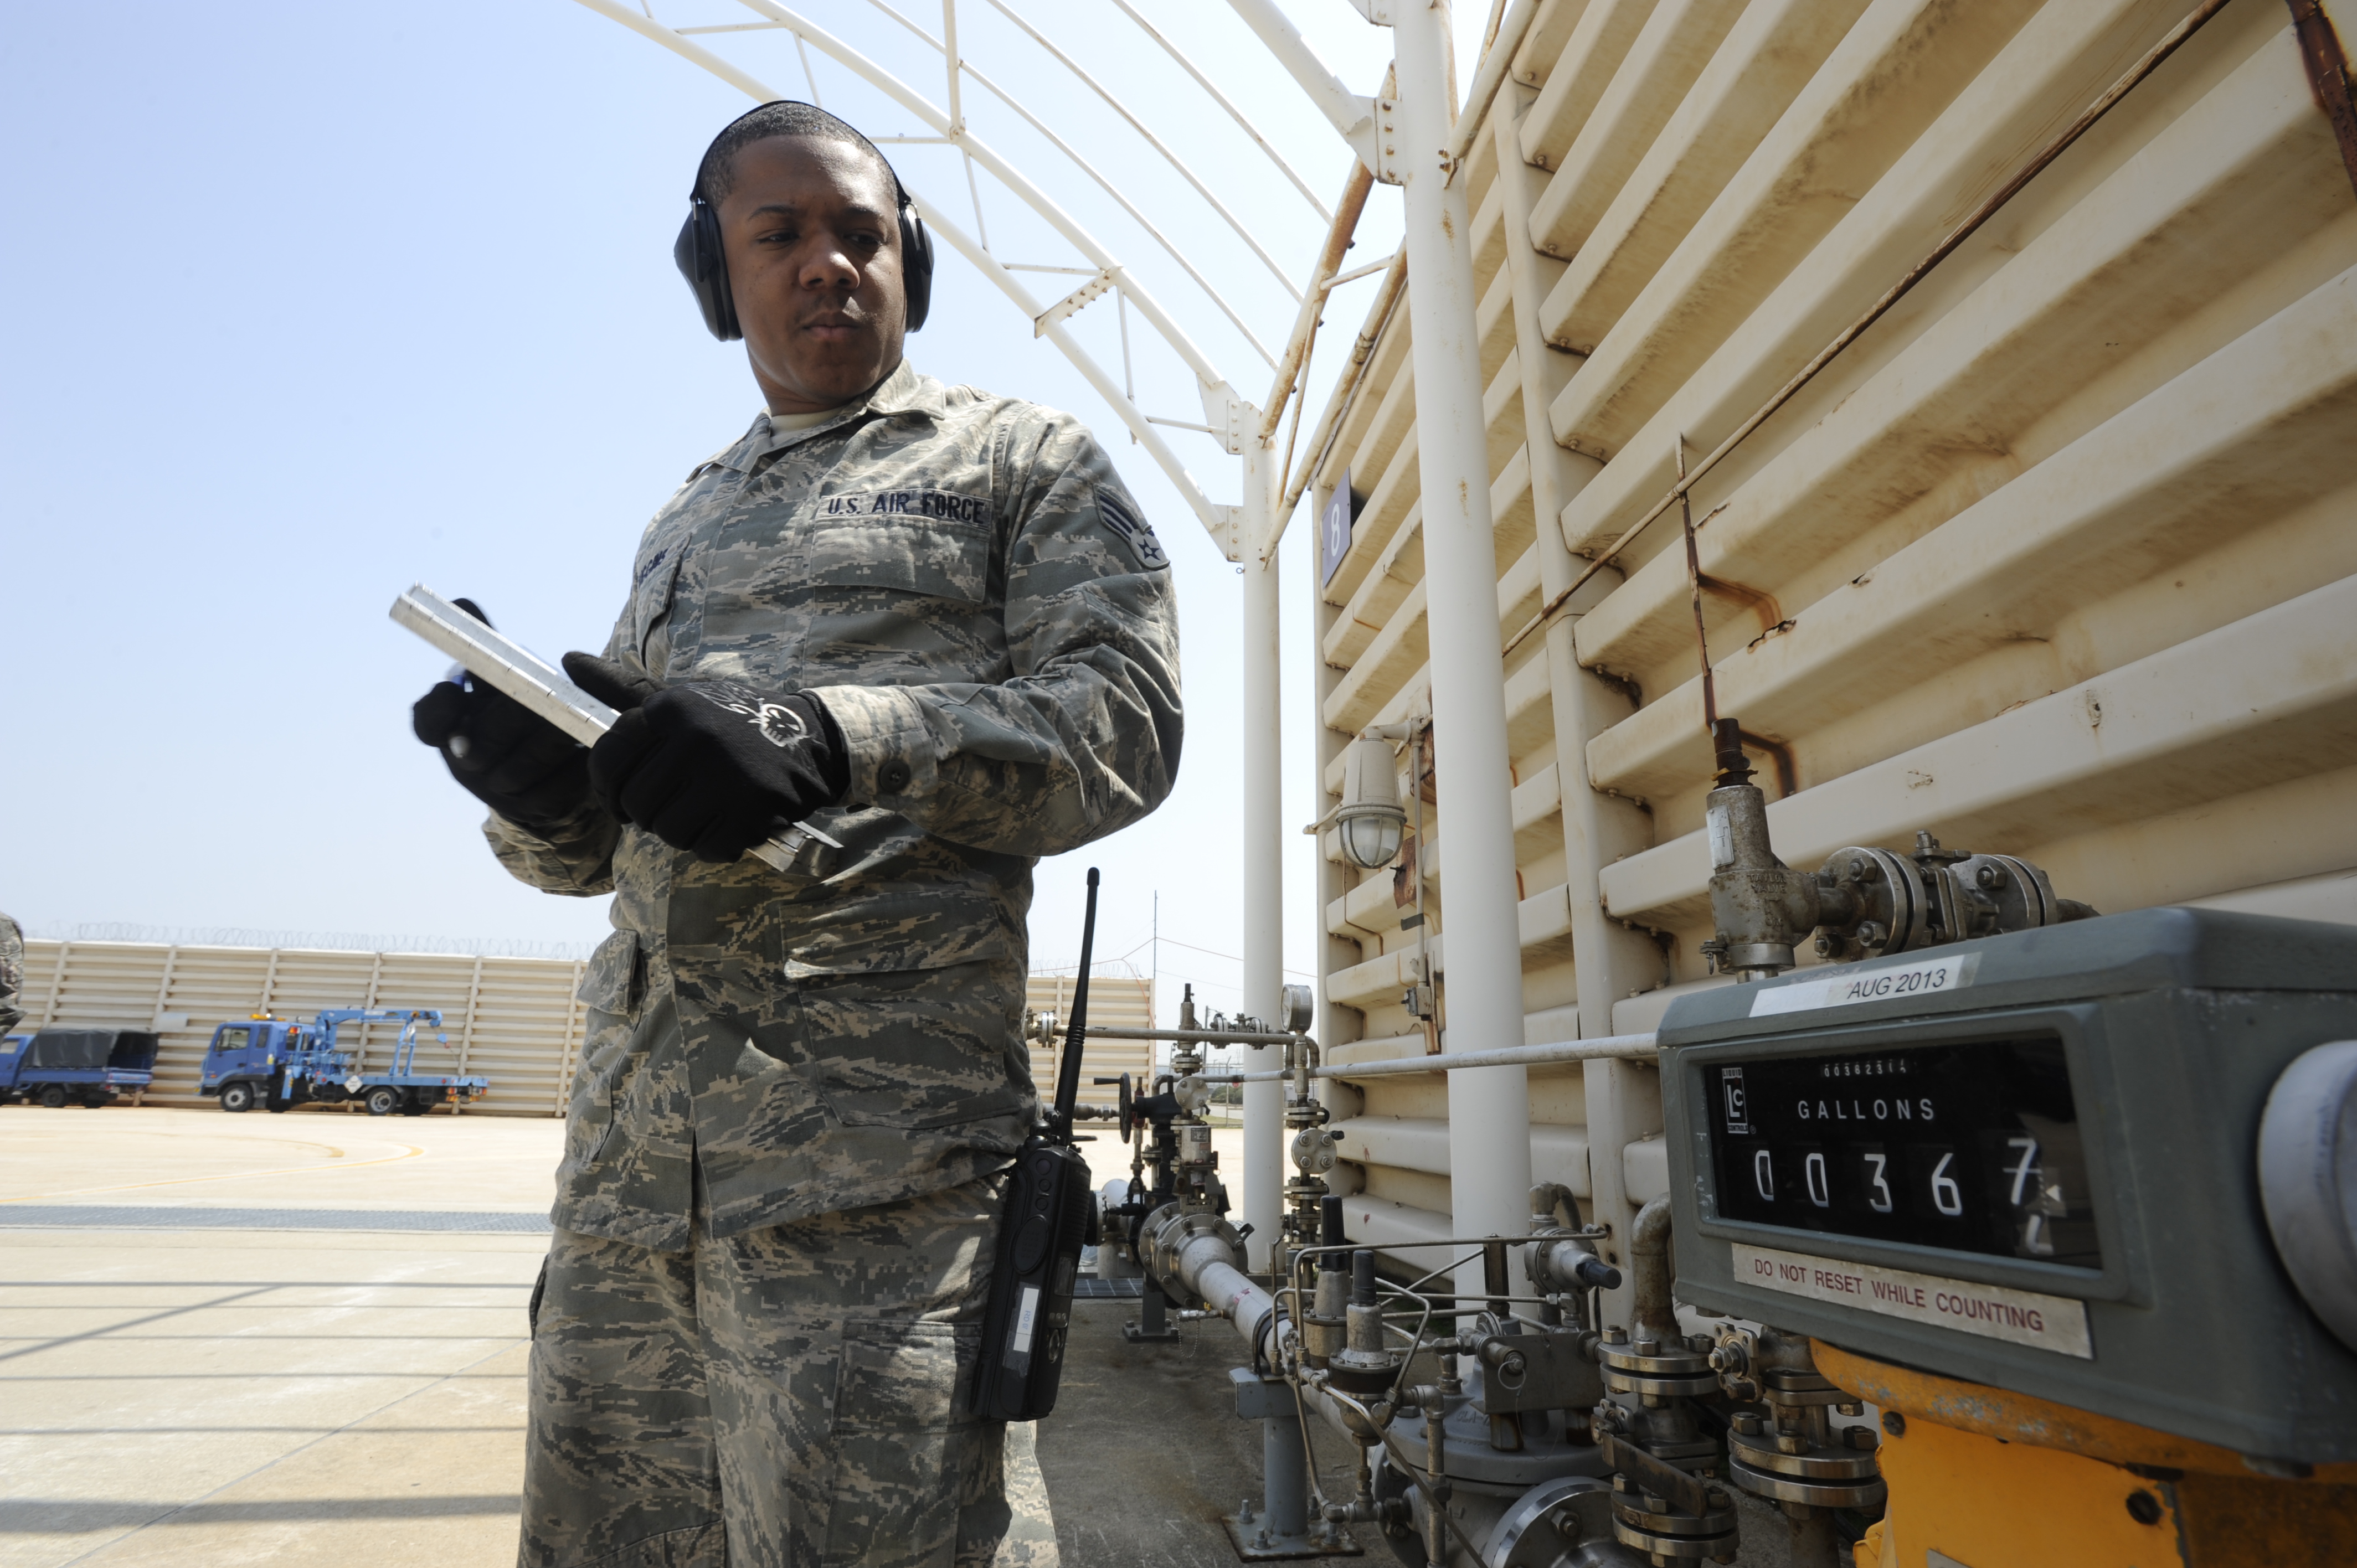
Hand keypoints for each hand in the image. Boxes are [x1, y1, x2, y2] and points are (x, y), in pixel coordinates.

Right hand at [411, 600, 592, 827]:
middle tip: (537, 697)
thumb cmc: (517, 713)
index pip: (428, 723)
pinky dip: (578, 762)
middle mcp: (470, 766)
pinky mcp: (542, 808)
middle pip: (482, 747)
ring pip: (525, 765)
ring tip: (573, 715)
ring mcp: (503, 792)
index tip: (458, 688)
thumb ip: (484, 647)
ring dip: (550, 737)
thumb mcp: (499, 680)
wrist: (547, 774)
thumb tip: (462, 604)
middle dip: (511, 718)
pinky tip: (590, 743)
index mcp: (451, 732)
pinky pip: (560, 784)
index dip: (439, 709)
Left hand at [563, 654, 849, 863]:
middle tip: (668, 806)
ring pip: (667, 831)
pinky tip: (728, 823)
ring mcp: (726, 776)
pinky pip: (707, 848)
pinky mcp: (752, 810)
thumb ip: (622, 687)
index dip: (605, 787)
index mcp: (671, 709)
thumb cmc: (731, 720)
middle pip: (635, 803)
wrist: (811, 736)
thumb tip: (568, 659)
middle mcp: (696, 738)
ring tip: (700, 813)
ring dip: (679, 831)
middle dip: (646, 813)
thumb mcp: (680, 699)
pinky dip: (714, 845)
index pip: (607, 760)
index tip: (619, 796)